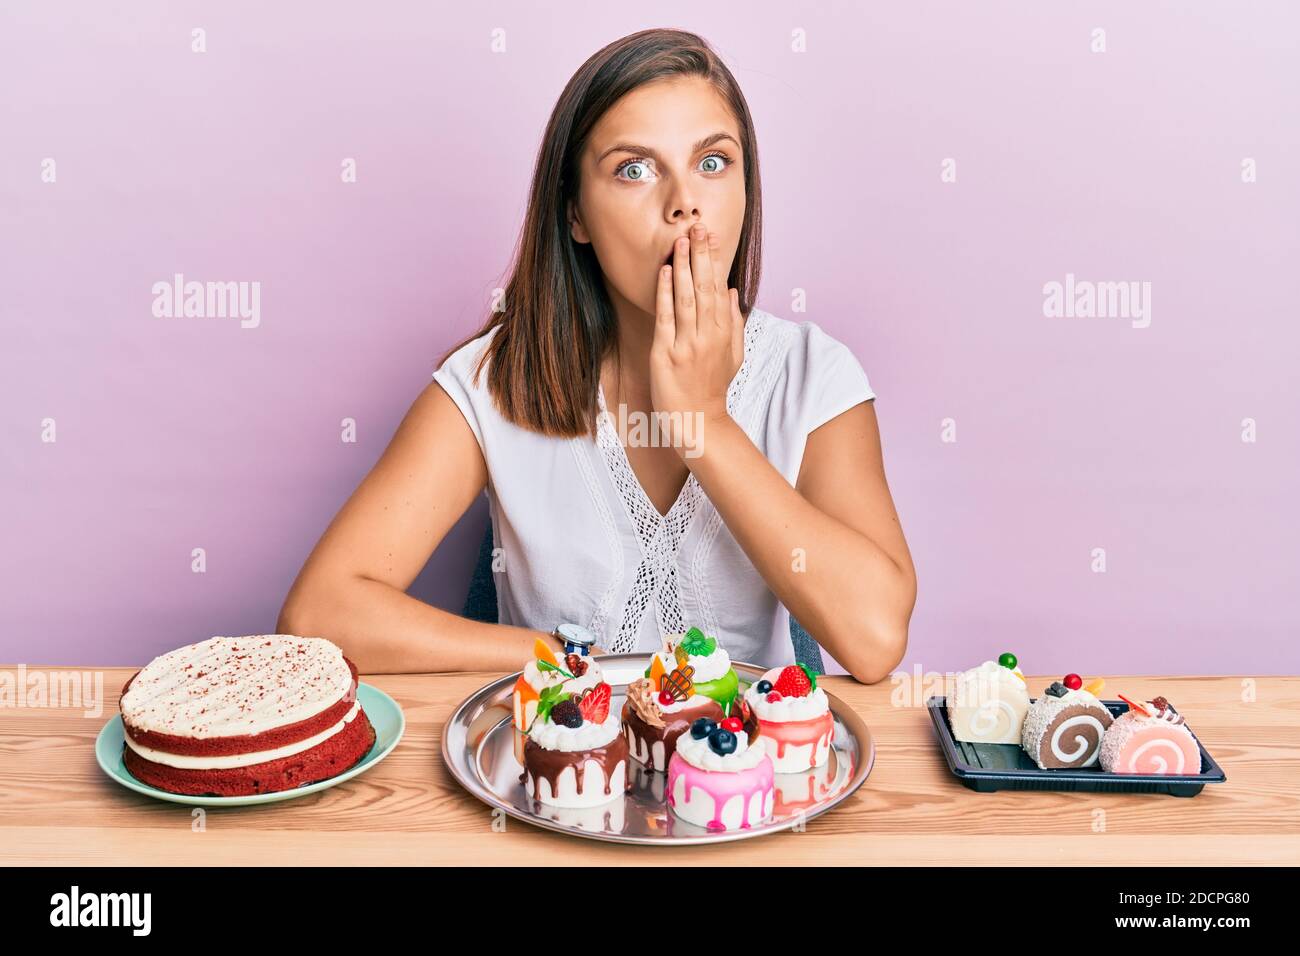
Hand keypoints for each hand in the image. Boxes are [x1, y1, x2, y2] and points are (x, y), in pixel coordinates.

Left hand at [650, 222, 744, 457]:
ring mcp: (686, 344)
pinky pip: (666, 317)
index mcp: (723, 333)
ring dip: (684, 266)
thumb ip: (733, 322)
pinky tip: (667, 271)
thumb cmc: (712, 388)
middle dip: (701, 255)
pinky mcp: (665, 353)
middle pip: (705, 287)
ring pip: (687, 298)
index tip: (711, 237)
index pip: (718, 288)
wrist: (697, 421)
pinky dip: (666, 292)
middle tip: (697, 227)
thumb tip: (730, 292)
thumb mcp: (733, 355)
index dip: (714, 261)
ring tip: (681, 241)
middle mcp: (707, 335)